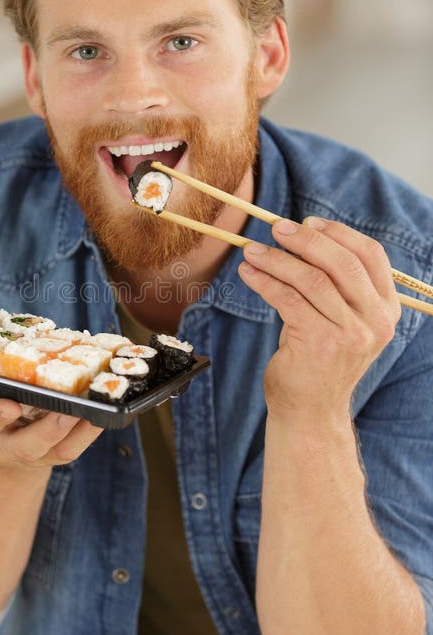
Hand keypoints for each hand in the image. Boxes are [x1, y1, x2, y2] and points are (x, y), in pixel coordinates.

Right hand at [0, 375, 103, 469]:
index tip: (9, 405)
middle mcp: (10, 440)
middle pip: (26, 444)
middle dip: (44, 431)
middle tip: (62, 412)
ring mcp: (37, 449)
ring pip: (57, 449)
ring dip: (75, 433)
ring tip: (90, 412)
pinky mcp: (58, 452)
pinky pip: (76, 448)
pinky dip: (90, 434)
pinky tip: (102, 416)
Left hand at [238, 217, 400, 422]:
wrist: (311, 412)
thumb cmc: (320, 360)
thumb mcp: (341, 320)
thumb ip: (336, 285)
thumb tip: (302, 236)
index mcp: (387, 309)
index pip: (370, 256)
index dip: (338, 233)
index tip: (308, 222)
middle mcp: (375, 320)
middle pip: (342, 263)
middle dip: (305, 240)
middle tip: (275, 228)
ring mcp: (350, 334)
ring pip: (311, 279)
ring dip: (275, 260)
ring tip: (250, 251)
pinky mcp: (320, 344)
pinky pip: (287, 299)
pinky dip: (263, 281)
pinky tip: (247, 274)